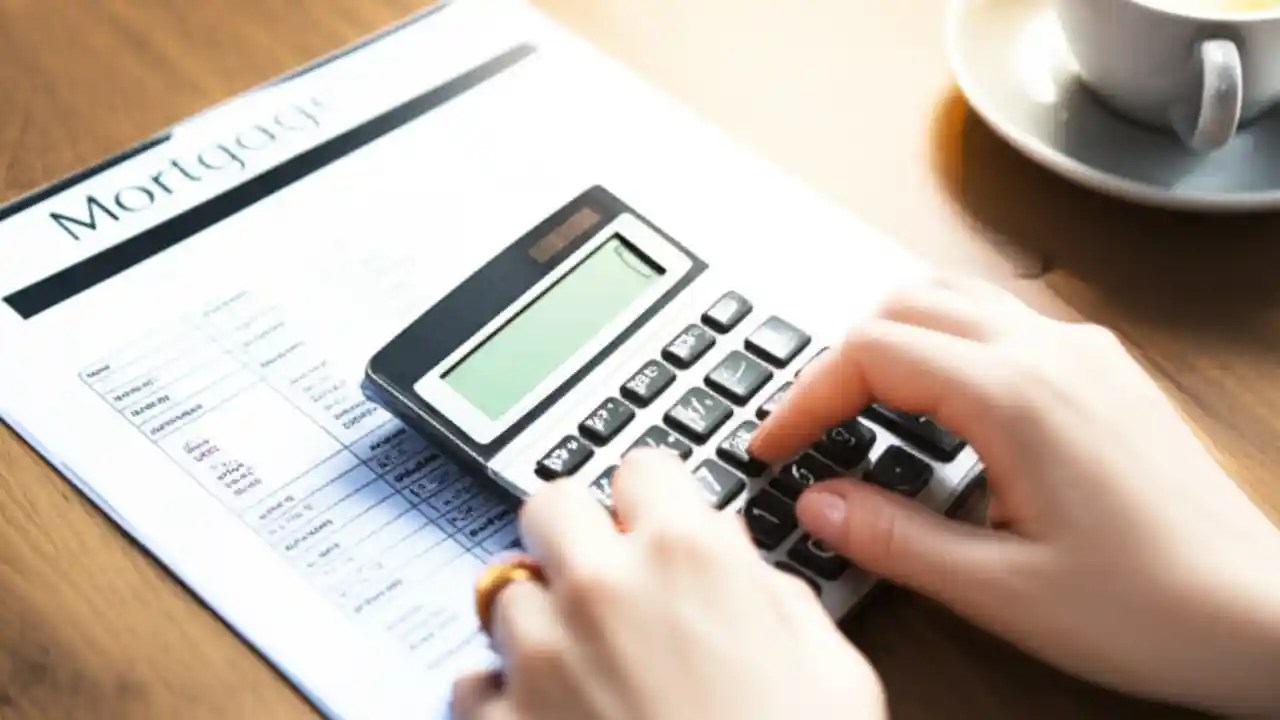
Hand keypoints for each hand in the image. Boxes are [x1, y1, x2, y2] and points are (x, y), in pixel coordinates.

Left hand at [451, 448, 884, 719]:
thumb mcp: (833, 670)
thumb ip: (771, 592)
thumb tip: (732, 558)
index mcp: (690, 558)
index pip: (642, 467)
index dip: (651, 496)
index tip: (652, 519)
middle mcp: (603, 590)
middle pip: (549, 505)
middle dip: (573, 534)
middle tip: (601, 576)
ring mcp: (541, 658)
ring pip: (502, 591)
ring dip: (535, 618)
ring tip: (577, 664)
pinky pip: (472, 683)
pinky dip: (499, 697)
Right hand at [750, 275, 1279, 717]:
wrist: (1259, 617)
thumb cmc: (1150, 608)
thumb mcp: (1000, 590)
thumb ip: (893, 538)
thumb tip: (816, 503)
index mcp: (1017, 395)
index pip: (872, 352)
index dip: (806, 397)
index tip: (777, 444)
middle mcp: (1050, 352)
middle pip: (904, 303)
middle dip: (841, 360)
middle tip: (812, 427)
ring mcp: (1082, 352)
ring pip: (953, 297)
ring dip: (892, 339)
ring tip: (862, 408)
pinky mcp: (1101, 369)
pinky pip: (1000, 319)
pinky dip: (944, 342)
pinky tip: (941, 408)